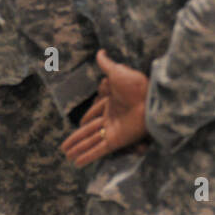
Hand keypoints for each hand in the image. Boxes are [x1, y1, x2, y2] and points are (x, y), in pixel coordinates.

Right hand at [60, 51, 148, 167]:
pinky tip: (77, 163)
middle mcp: (112, 118)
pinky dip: (87, 157)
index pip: (95, 114)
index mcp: (112, 104)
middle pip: (90, 131)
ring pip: (91, 142)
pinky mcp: (117, 140)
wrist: (150, 98)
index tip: (79, 123)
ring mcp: (114, 130)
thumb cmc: (137, 84)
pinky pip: (99, 150)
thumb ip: (107, 64)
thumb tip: (101, 51)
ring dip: (78, 150)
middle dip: (77, 139)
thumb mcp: (118, 72)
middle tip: (64, 148)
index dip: (86, 119)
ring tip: (66, 157)